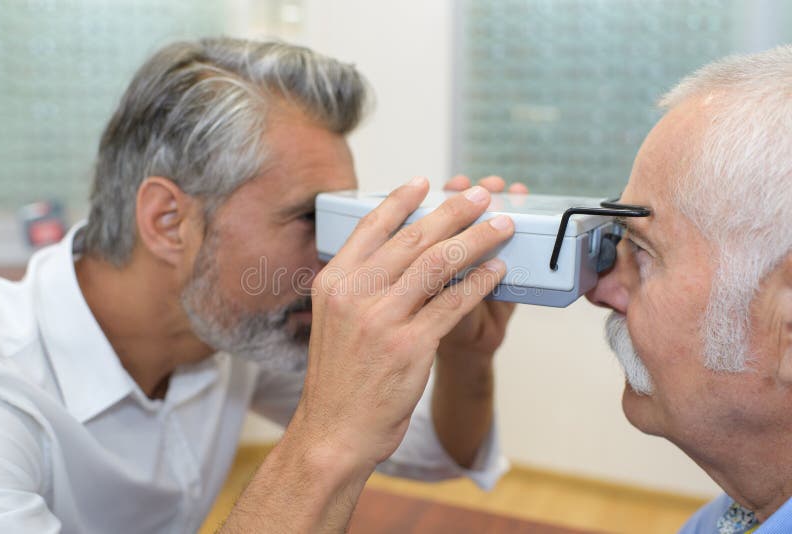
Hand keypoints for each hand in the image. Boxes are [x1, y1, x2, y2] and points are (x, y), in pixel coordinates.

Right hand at [291, 177, 513, 468]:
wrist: (334, 431)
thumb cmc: (338, 377)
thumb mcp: (333, 321)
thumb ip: (359, 285)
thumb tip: (401, 253)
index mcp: (333, 282)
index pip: (371, 227)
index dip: (401, 200)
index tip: (426, 182)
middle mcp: (354, 294)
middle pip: (413, 239)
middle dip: (453, 211)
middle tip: (481, 194)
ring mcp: (381, 319)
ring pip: (439, 263)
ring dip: (477, 239)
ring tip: (502, 225)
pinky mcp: (410, 346)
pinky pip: (454, 303)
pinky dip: (480, 283)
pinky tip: (497, 271)